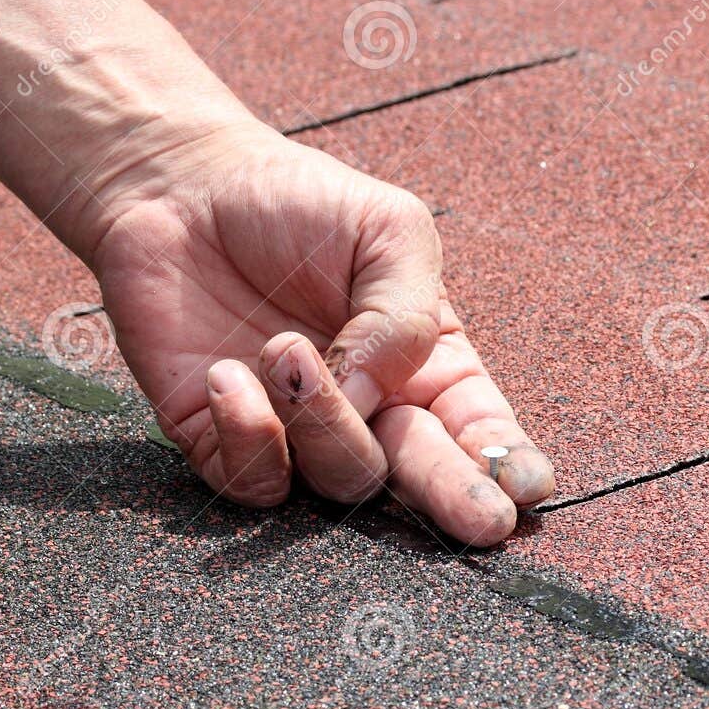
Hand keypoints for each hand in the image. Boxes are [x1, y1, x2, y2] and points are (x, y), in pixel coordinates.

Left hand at [86, 123, 554, 545]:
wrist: (182, 186)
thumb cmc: (298, 202)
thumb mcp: (388, 232)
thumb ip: (401, 316)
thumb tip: (375, 398)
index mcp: (429, 366)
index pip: (479, 431)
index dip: (508, 465)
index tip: (527, 489)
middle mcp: (373, 412)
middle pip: (425, 479)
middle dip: (458, 500)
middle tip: (481, 522)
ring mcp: (301, 434)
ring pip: (342, 481)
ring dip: (322, 422)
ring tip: (283, 347)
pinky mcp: (226, 441)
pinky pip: (256, 482)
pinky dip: (247, 433)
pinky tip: (228, 372)